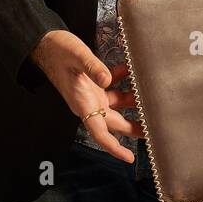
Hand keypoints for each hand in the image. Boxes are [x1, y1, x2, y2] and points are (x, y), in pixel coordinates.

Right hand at [29, 30, 142, 162]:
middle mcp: (88, 103)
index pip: (99, 133)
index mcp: (82, 103)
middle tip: (156, 131)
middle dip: (134, 128)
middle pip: (115, 123)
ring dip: (134, 104)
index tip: (129, 157)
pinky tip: (134, 71)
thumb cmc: (57, 51)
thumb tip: (107, 79)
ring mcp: (92, 94)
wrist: (46, 44)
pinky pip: (113, 87)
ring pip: (117, 106)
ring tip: (154, 100)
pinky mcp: (94, 83)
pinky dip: (125, 81)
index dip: (114, 148)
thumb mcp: (76, 56)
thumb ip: (92, 67)